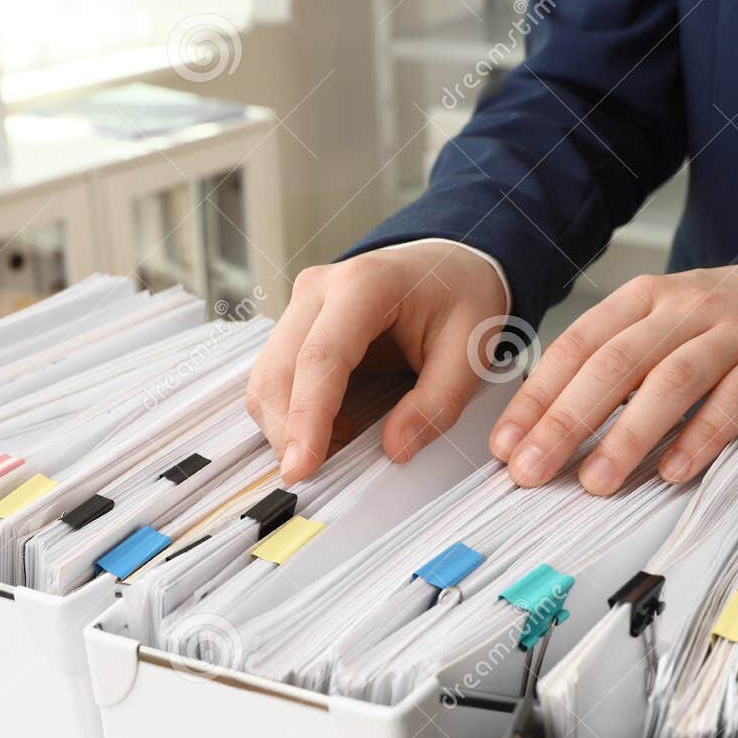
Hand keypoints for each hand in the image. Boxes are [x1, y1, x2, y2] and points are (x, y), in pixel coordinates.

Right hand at [247, 241, 508, 483]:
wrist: (449, 262)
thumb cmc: (460, 297)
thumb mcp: (470, 350)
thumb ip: (437, 402)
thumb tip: (396, 449)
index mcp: (365, 284)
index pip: (321, 357)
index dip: (306, 417)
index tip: (300, 467)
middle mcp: (320, 288)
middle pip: (279, 369)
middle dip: (286, 430)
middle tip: (309, 475)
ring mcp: (302, 304)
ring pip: (267, 375)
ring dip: (284, 424)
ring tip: (330, 448)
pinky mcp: (296, 323)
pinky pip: (275, 375)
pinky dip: (289, 411)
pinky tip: (326, 428)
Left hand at [490, 263, 737, 493]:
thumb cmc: (717, 324)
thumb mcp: (658, 326)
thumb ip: (609, 368)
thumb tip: (543, 429)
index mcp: (641, 298)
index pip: (576, 347)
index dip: (538, 398)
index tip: (507, 444)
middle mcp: (683, 307)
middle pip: (615, 364)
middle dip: (567, 421)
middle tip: (534, 471)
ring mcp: (734, 330)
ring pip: (672, 380)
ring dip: (629, 435)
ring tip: (598, 482)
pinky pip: (737, 397)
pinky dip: (702, 435)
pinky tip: (674, 470)